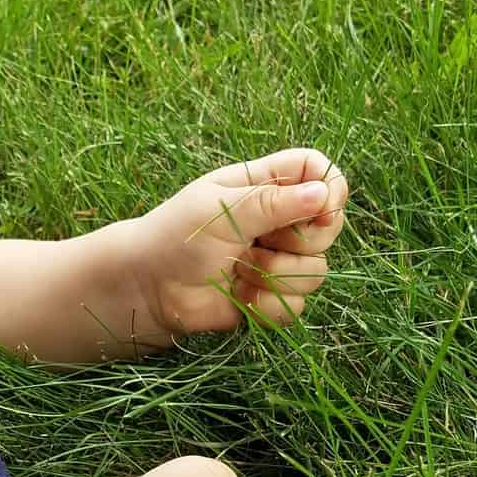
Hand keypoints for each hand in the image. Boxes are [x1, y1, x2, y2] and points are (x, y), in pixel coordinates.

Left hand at [124, 147, 348, 341]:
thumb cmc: (174, 237)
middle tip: (260, 243)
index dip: (330, 188)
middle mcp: (277, 221)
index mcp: (263, 186)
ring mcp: (276, 260)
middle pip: (329, 226)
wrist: (147, 288)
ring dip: (276, 276)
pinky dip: (267, 304)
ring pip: (316, 271)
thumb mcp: (222, 209)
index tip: (321, 208)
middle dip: (301, 242)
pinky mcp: (271, 297)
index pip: (317, 171)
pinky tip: (238, 296)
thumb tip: (324, 194)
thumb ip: (273, 202)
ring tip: (239, 271)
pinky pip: (297, 306)